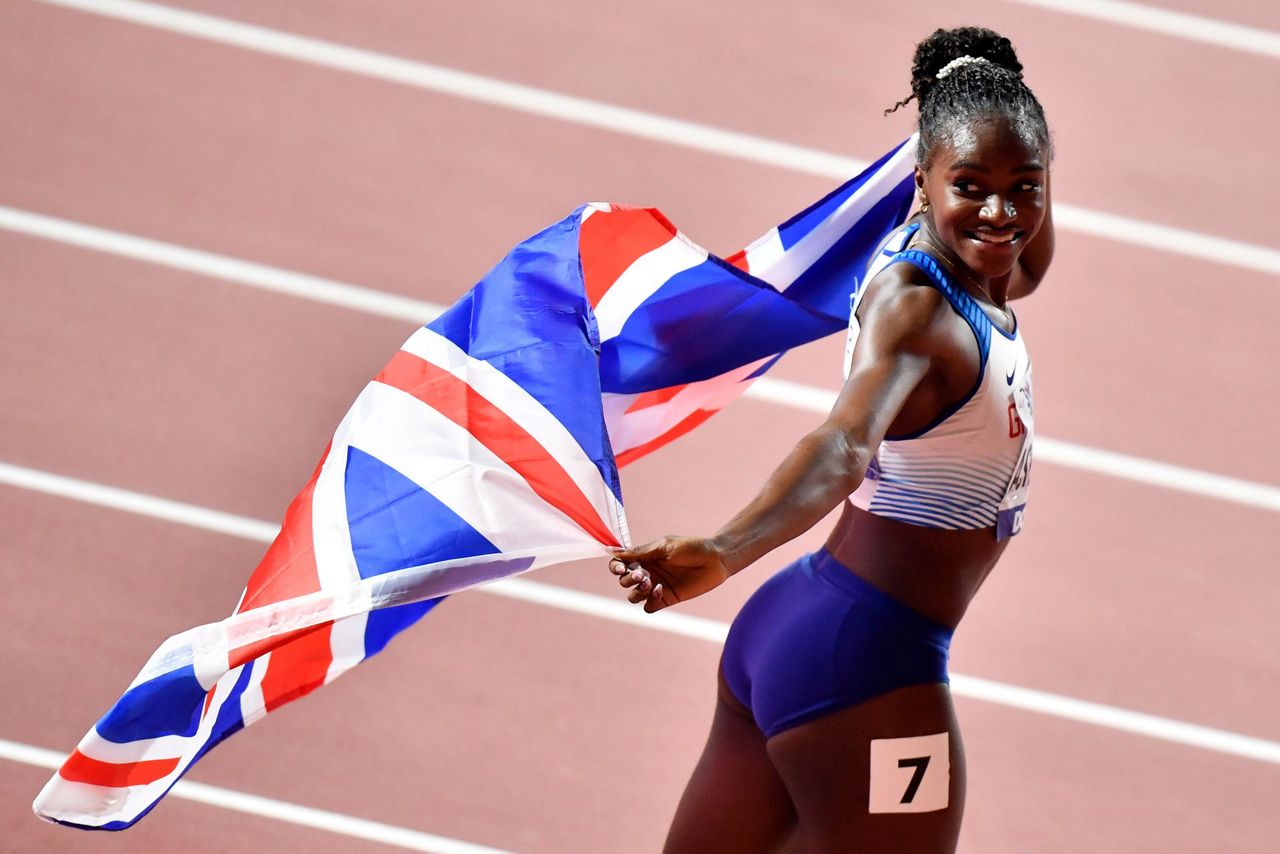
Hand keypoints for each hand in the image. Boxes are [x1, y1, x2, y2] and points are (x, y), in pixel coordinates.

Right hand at [608, 536, 730, 612]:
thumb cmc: (691, 547)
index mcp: (644, 557)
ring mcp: (656, 587)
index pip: (620, 564)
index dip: (615, 567)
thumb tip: (613, 552)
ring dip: (636, 591)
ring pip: (633, 596)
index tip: (621, 568)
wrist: (715, 560)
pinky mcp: (666, 599)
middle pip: (624, 581)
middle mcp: (647, 572)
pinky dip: (650, 601)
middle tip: (642, 574)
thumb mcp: (664, 546)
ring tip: (650, 582)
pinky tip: (661, 590)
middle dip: (629, 579)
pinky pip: (648, 607)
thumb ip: (640, 552)